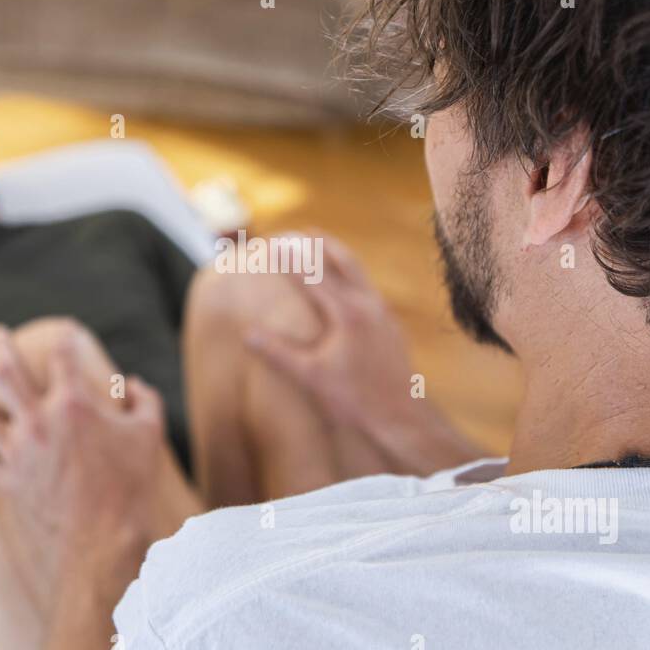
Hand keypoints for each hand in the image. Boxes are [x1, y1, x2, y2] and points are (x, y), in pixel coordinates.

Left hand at [0, 325, 171, 579]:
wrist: (103, 542)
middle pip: (4, 372)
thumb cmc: (130, 486)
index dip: (65, 338)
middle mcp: (38, 423)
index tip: (65, 331)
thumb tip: (133, 383)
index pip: (62, 356)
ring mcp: (17, 454)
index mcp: (73, 405)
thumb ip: (145, 400)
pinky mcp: (8, 481)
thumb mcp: (150, 434)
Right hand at [245, 236, 480, 474]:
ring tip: (326, 249)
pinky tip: (348, 290)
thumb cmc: (354, 400)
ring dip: (340, 258)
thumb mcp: (310, 377)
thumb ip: (278, 352)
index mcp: (347, 313)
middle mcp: (368, 306)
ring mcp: (383, 315)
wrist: (402, 418)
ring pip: (360, 275)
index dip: (290, 259)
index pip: (312, 276)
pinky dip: (353, 279)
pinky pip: (369, 291)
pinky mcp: (391, 327)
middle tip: (305, 231)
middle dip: (322, 245)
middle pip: (343, 262)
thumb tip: (247, 334)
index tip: (273, 243)